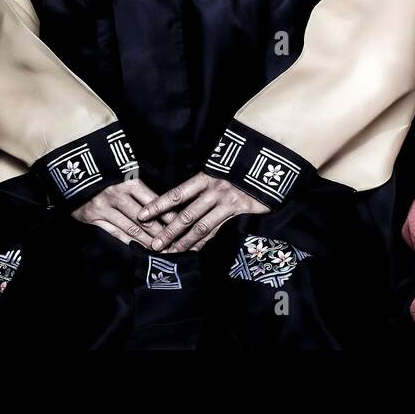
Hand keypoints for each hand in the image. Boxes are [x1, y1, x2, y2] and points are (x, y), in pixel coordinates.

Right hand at [70, 178, 179, 244]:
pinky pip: (113, 232)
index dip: (168, 215)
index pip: (154, 202)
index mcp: (128, 181)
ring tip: (159, 250)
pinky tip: (137, 248)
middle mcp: (117, 195)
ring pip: (130, 228)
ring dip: (146, 241)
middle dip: (160, 233)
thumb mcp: (124, 168)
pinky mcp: (91, 217)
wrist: (72, 165)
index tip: (179, 225)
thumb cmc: (104, 167)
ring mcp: (103, 208)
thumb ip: (140, 185)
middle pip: (144, 219)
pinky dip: (127, 242)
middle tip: (173, 244)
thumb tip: (162, 201)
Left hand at [138, 172, 270, 252]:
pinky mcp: (244, 210)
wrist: (272, 159)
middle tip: (152, 245)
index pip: (177, 193)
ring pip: (202, 226)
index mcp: (207, 176)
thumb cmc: (243, 160)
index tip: (141, 215)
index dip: (158, 205)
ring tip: (170, 253)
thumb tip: (186, 191)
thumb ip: (206, 177)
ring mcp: (230, 201)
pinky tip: (196, 251)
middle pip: (187, 215)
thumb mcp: (222, 163)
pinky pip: (221, 229)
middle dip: (168, 232)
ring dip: (184, 242)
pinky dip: (206, 242)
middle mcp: (215, 190)